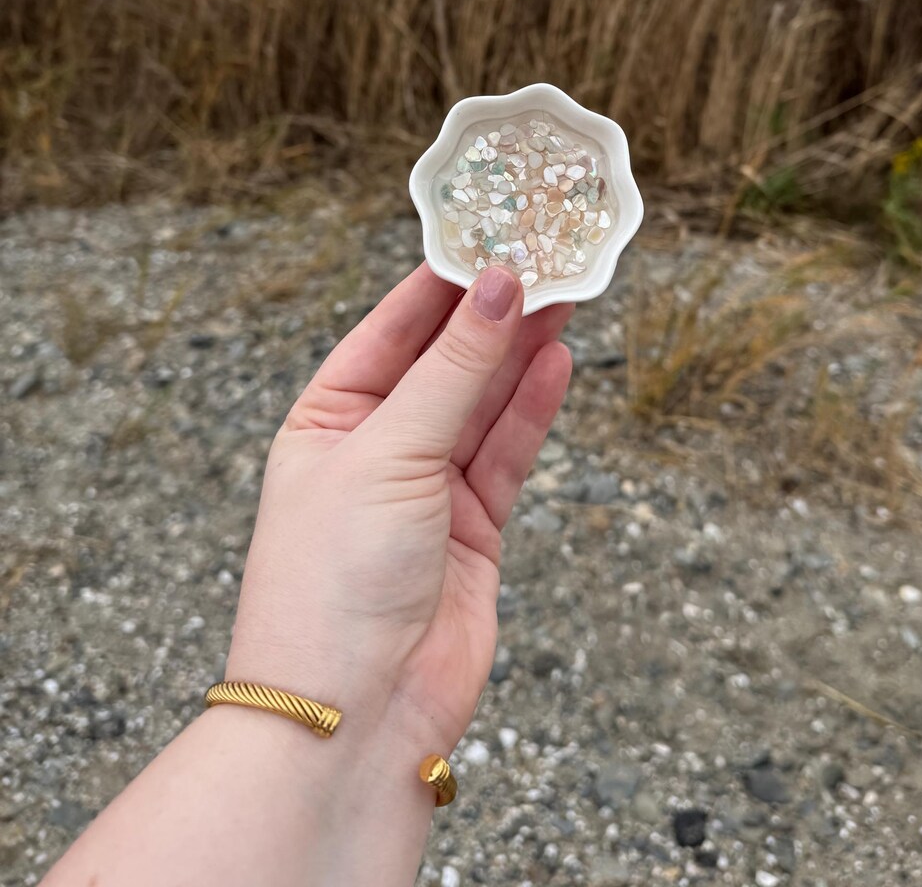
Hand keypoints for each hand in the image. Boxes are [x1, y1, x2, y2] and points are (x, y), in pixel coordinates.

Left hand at [225, 262, 572, 751]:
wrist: (353, 717)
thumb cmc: (334, 579)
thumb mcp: (390, 452)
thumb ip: (454, 369)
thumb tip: (497, 284)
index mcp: (327, 418)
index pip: (390, 330)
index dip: (440, 283)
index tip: (490, 233)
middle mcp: (376, 447)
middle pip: (445, 362)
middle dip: (492, 313)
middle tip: (545, 256)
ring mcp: (427, 489)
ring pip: (484, 402)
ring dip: (521, 351)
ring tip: (565, 292)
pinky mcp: (473, 529)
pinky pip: (507, 452)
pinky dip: (533, 407)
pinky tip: (557, 359)